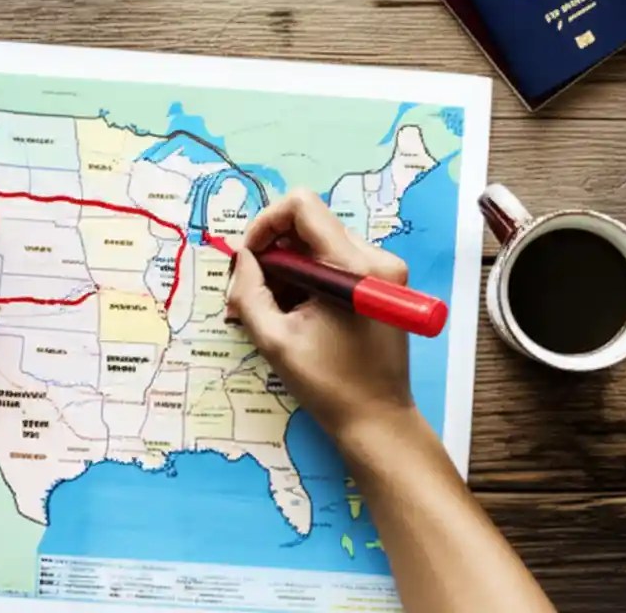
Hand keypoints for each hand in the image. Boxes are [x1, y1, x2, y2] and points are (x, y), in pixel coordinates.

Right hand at [226, 188, 412, 444]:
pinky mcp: (383, 284)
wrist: (378, 420)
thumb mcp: (275, 339)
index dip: (265, 223)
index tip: (249, 258)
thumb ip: (249, 292)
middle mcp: (375, 258)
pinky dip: (308, 279)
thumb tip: (241, 257)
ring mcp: (383, 270)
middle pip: (310, 225)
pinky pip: (335, 262)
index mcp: (352, 266)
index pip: (302, 206)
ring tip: (278, 311)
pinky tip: (300, 314)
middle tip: (255, 293)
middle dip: (274, 253)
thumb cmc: (328, 385)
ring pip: (319, 244)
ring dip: (289, 269)